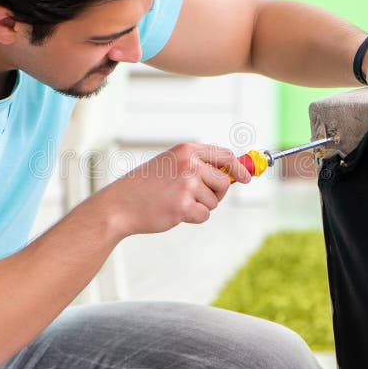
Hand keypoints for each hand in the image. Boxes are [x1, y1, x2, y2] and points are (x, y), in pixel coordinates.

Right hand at [98, 143, 251, 235]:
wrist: (120, 204)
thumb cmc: (145, 186)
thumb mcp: (170, 164)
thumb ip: (198, 165)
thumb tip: (233, 174)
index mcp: (186, 150)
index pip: (224, 155)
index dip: (239, 167)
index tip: (247, 177)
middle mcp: (189, 164)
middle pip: (223, 181)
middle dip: (216, 193)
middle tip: (195, 196)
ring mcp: (187, 185)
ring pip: (214, 201)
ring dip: (200, 206)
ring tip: (176, 202)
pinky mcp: (184, 206)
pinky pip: (204, 215)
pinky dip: (193, 218)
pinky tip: (174, 212)